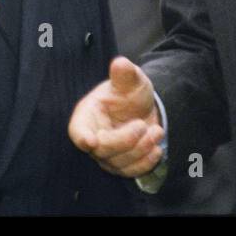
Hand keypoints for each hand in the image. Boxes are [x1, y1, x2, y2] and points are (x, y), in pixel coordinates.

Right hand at [69, 57, 164, 177]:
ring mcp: (106, 155)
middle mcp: (93, 138)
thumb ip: (125, 74)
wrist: (143, 111)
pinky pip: (131, 172)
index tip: (91, 141)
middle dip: (125, 140)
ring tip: (157, 131)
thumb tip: (120, 63)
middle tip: (143, 125)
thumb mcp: (130, 80)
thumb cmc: (129, 94)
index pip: (78, 131)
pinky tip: (157, 149)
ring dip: (141, 149)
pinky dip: (146, 162)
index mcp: (87, 115)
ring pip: (119, 163)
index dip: (82, 136)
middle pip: (102, 149)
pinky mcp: (121, 166)